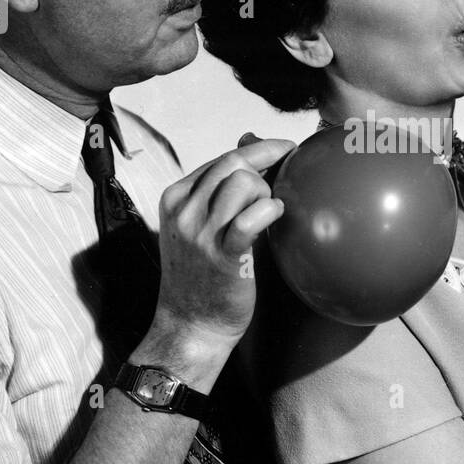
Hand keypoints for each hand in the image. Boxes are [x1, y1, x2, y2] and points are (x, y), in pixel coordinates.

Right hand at [139, 134, 293, 383]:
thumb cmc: (203, 274)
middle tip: (286, 180)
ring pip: (244, 183)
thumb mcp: (202, 222)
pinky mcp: (223, 256)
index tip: (285, 151)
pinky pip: (252, 217)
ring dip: (267, 192)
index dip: (259, 152)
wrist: (189, 325)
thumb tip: (250, 138)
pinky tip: (276, 218)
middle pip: (234, 164)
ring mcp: (200, 233)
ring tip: (271, 212)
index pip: (222, 159)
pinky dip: (270, 211)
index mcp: (176, 198)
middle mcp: (184, 211)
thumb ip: (223, 184)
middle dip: (269, 166)